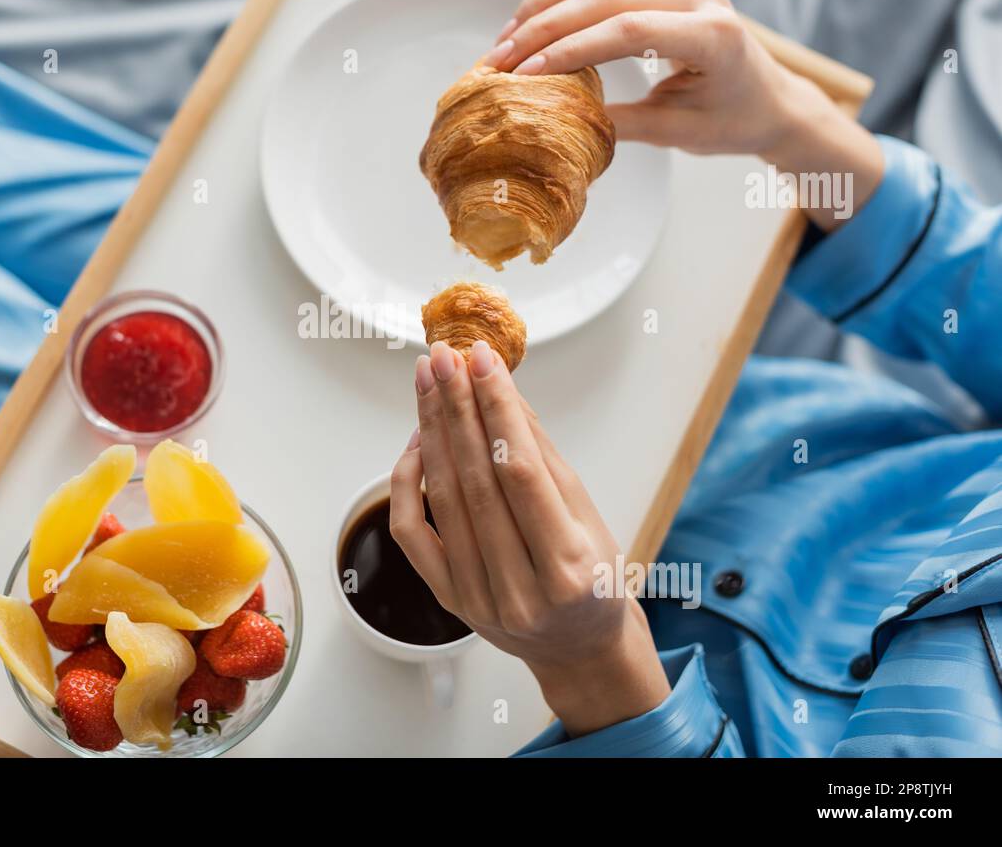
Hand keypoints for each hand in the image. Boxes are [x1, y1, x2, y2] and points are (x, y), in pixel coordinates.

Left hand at [390, 340, 670, 735]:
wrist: (578, 648)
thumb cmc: (593, 578)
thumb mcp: (587, 513)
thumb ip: (541, 454)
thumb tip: (502, 389)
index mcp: (568, 568)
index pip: (520, 471)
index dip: (496, 409)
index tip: (481, 359)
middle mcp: (519, 589)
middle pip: (475, 480)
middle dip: (457, 407)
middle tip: (444, 355)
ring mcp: (477, 599)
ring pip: (442, 498)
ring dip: (432, 430)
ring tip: (429, 382)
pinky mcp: (447, 599)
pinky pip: (413, 531)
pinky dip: (409, 480)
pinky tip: (418, 439)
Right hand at [485, 0, 882, 230]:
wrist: (769, 99)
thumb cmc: (731, 122)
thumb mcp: (678, 134)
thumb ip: (622, 123)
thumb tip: (560, 119)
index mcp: (712, 34)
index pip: (628, 30)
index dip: (572, 48)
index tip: (529, 74)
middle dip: (545, 26)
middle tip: (501, 58)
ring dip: (545, 1)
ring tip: (508, 36)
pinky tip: (533, 15)